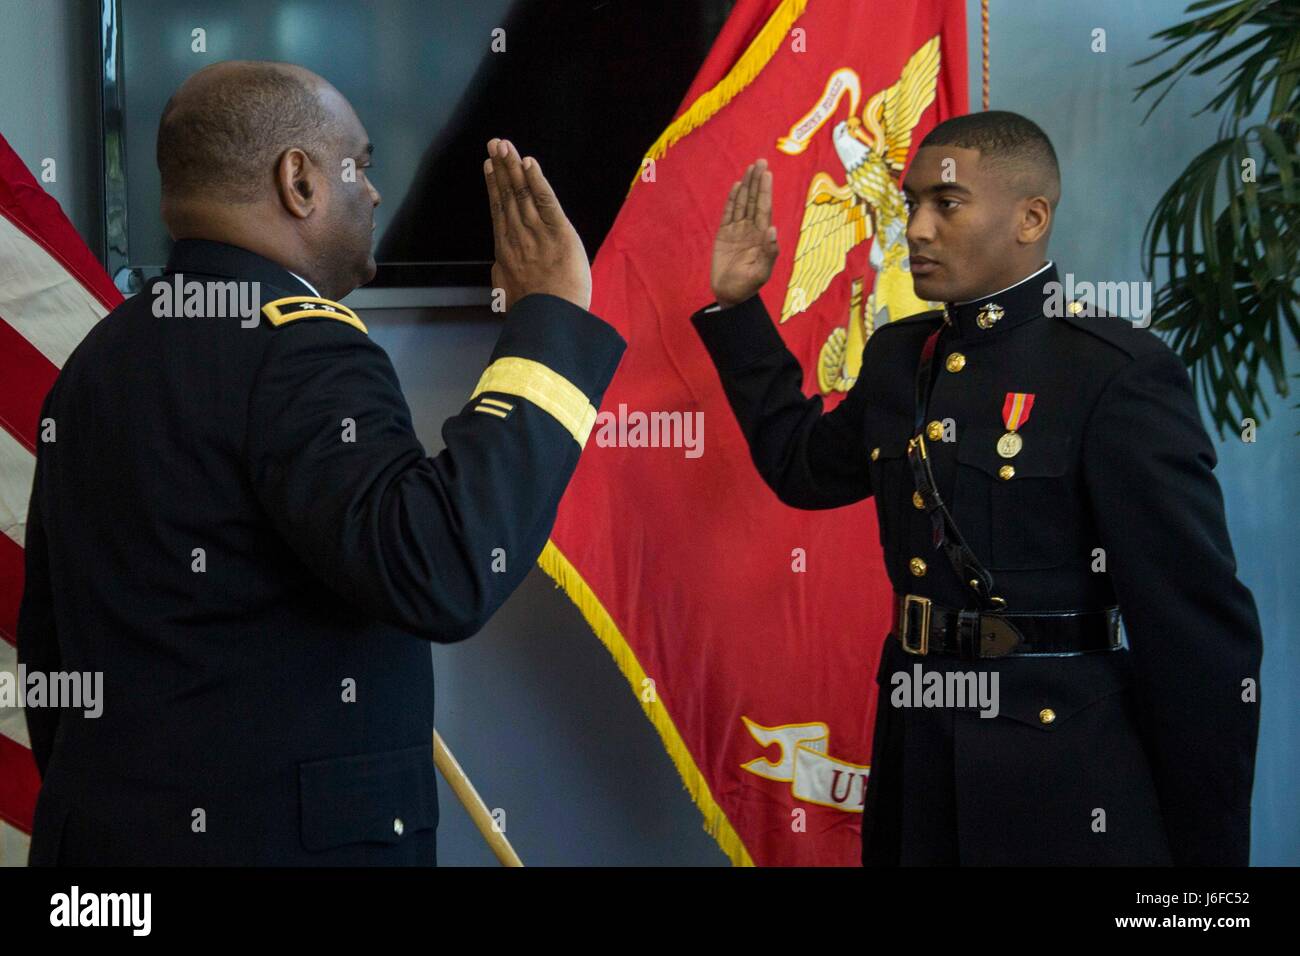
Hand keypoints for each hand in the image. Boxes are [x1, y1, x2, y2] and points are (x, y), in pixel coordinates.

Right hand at [484, 138, 591, 310]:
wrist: (550, 319)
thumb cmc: (531, 312)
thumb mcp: (507, 294)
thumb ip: (502, 276)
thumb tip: (498, 268)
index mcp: (506, 250)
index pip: (499, 210)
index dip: (493, 186)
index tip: (488, 167)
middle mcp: (518, 236)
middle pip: (508, 195)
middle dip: (501, 167)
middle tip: (494, 143)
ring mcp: (538, 232)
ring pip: (523, 193)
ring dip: (514, 167)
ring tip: (506, 146)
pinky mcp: (560, 232)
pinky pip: (547, 201)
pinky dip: (537, 181)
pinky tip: (529, 163)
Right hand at [711, 159, 778, 308]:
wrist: (730, 295)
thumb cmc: (748, 286)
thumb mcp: (762, 272)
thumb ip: (769, 252)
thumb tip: (773, 229)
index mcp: (762, 236)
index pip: (764, 208)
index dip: (766, 190)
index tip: (767, 173)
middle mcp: (751, 229)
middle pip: (755, 200)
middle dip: (757, 181)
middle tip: (760, 161)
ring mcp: (737, 231)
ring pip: (742, 203)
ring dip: (746, 186)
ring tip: (750, 168)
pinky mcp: (724, 235)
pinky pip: (728, 213)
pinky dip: (732, 200)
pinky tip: (736, 187)